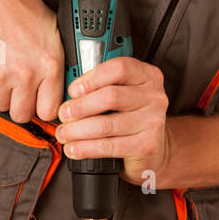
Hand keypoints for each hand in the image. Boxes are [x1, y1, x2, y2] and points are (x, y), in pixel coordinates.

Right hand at [0, 0, 63, 122]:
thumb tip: (61, 80)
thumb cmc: (14, 4)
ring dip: (0, 94)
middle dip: (20, 105)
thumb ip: (56, 58)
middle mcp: (27, 73)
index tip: (38, 105)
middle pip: (23, 114)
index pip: (50, 109)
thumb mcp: (50, 27)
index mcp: (49, 63)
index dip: (43, 108)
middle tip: (17, 91)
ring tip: (1, 71)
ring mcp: (0, 76)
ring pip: (0, 106)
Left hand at [55, 57, 170, 187]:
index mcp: (147, 76)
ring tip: (64, 133)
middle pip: (111, 96)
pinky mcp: (147, 145)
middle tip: (64, 113)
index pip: (119, 68)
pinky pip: (109, 146)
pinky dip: (86, 148)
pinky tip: (74, 148)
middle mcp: (153, 96)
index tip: (73, 90)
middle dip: (80, 106)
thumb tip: (70, 94)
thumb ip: (102, 87)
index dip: (92, 78)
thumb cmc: (131, 118)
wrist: (154, 150)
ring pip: (106, 124)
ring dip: (78, 130)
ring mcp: (152, 121)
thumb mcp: (122, 95)